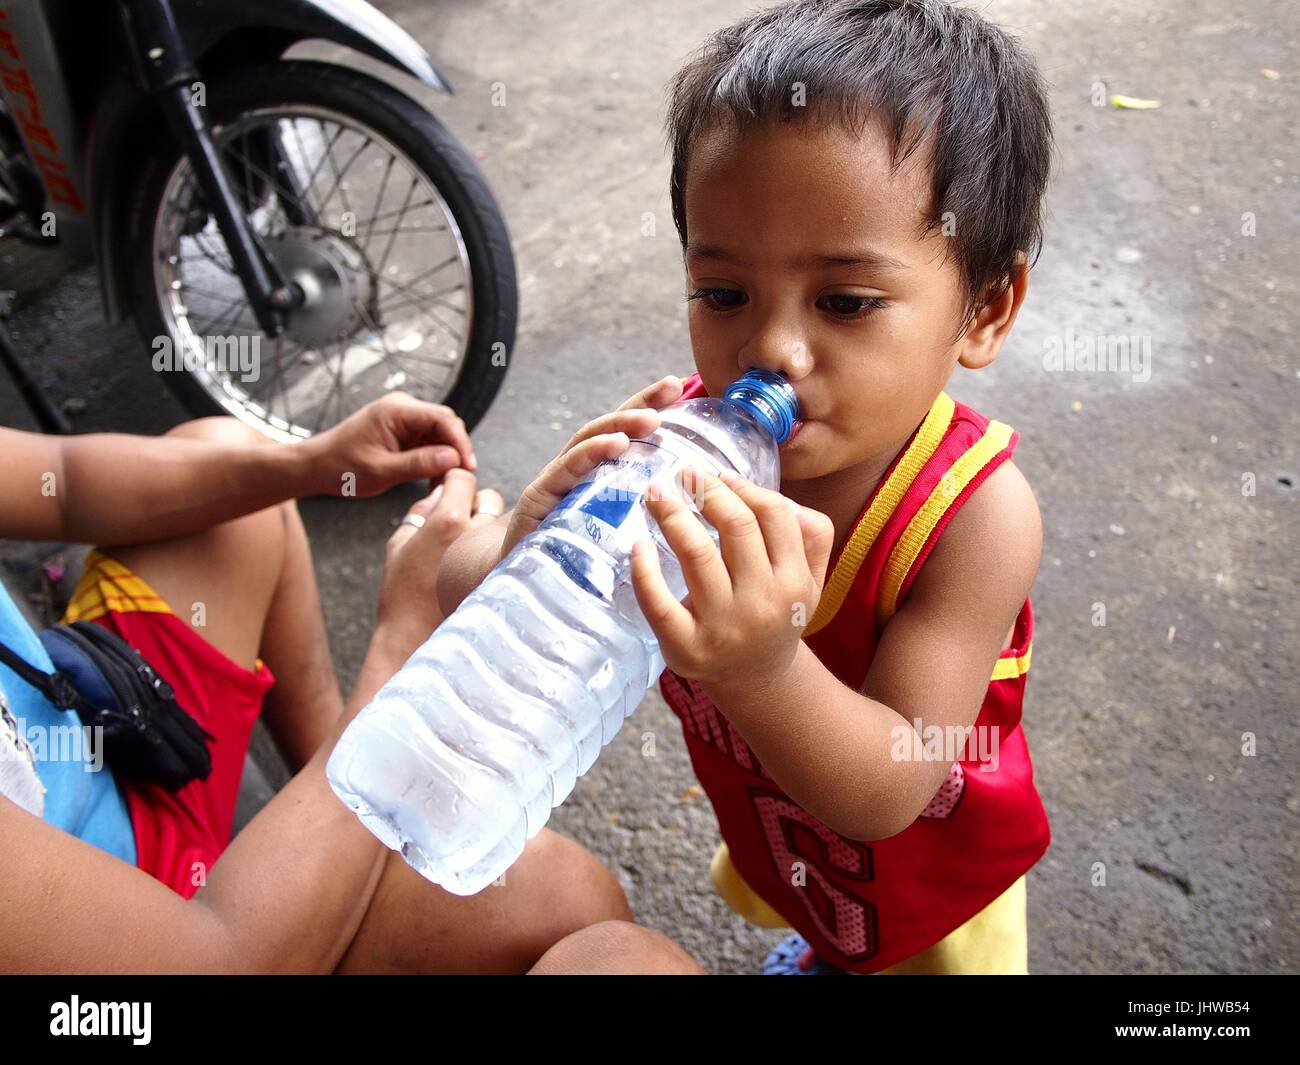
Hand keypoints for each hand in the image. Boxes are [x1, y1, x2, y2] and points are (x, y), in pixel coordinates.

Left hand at [305, 392, 476, 496]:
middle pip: (446, 424)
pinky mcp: (404, 432)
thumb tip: (453, 459)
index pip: (442, 418)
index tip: (468, 467)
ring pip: (441, 435)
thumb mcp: (381, 470)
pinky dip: (435, 461)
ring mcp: (404, 419)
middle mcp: (403, 408)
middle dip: (456, 451)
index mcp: (396, 410)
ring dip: (446, 458)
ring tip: (444, 483)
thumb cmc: (341, 467)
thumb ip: (418, 463)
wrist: (317, 466)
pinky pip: (430, 443)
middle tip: (458, 479)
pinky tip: (433, 480)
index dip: (460, 442)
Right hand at [375, 468, 503, 655]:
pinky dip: (504, 550)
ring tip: (476, 551)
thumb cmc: (401, 596)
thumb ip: (420, 513)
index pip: (463, 479)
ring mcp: (494, 556)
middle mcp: (476, 534)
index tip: (453, 493)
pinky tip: (488, 566)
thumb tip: (438, 492)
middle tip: (464, 526)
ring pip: (506, 523)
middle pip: (489, 497)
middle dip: (478, 505)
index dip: (455, 483)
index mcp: (447, 522)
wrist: (415, 643)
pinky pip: (513, 549)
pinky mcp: (506, 575)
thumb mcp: (399, 547)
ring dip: (495, 529)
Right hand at [497, 375, 685, 559]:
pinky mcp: (538, 498)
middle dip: (640, 404)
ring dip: (619, 425)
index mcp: (598, 477)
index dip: (651, 408)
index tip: (680, 388)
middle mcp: (577, 472)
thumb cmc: (575, 565)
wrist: (523, 590)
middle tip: (671, 387)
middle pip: (610, 429)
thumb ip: (644, 520)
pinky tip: (615, 443)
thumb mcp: (616, 538)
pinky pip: (566, 470)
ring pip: (588, 441)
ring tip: (650, 417)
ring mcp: (557, 482)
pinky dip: (590, 452)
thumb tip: (694, 509)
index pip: (628, 435)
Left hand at [630, 466, 834, 690]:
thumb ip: (813, 536)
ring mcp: (722, 628)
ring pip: (696, 554)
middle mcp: (762, 604)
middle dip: (706, 490)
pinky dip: (643, 570)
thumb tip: (783, 497)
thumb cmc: (775, 614)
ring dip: (672, 514)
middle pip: (736, 527)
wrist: (756, 679)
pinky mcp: (685, 648)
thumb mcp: (809, 580)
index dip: (744, 487)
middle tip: (683, 472)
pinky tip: (637, 544)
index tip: (719, 474)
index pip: (774, 516)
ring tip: (656, 494)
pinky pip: (658, 603)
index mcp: (794, 583)